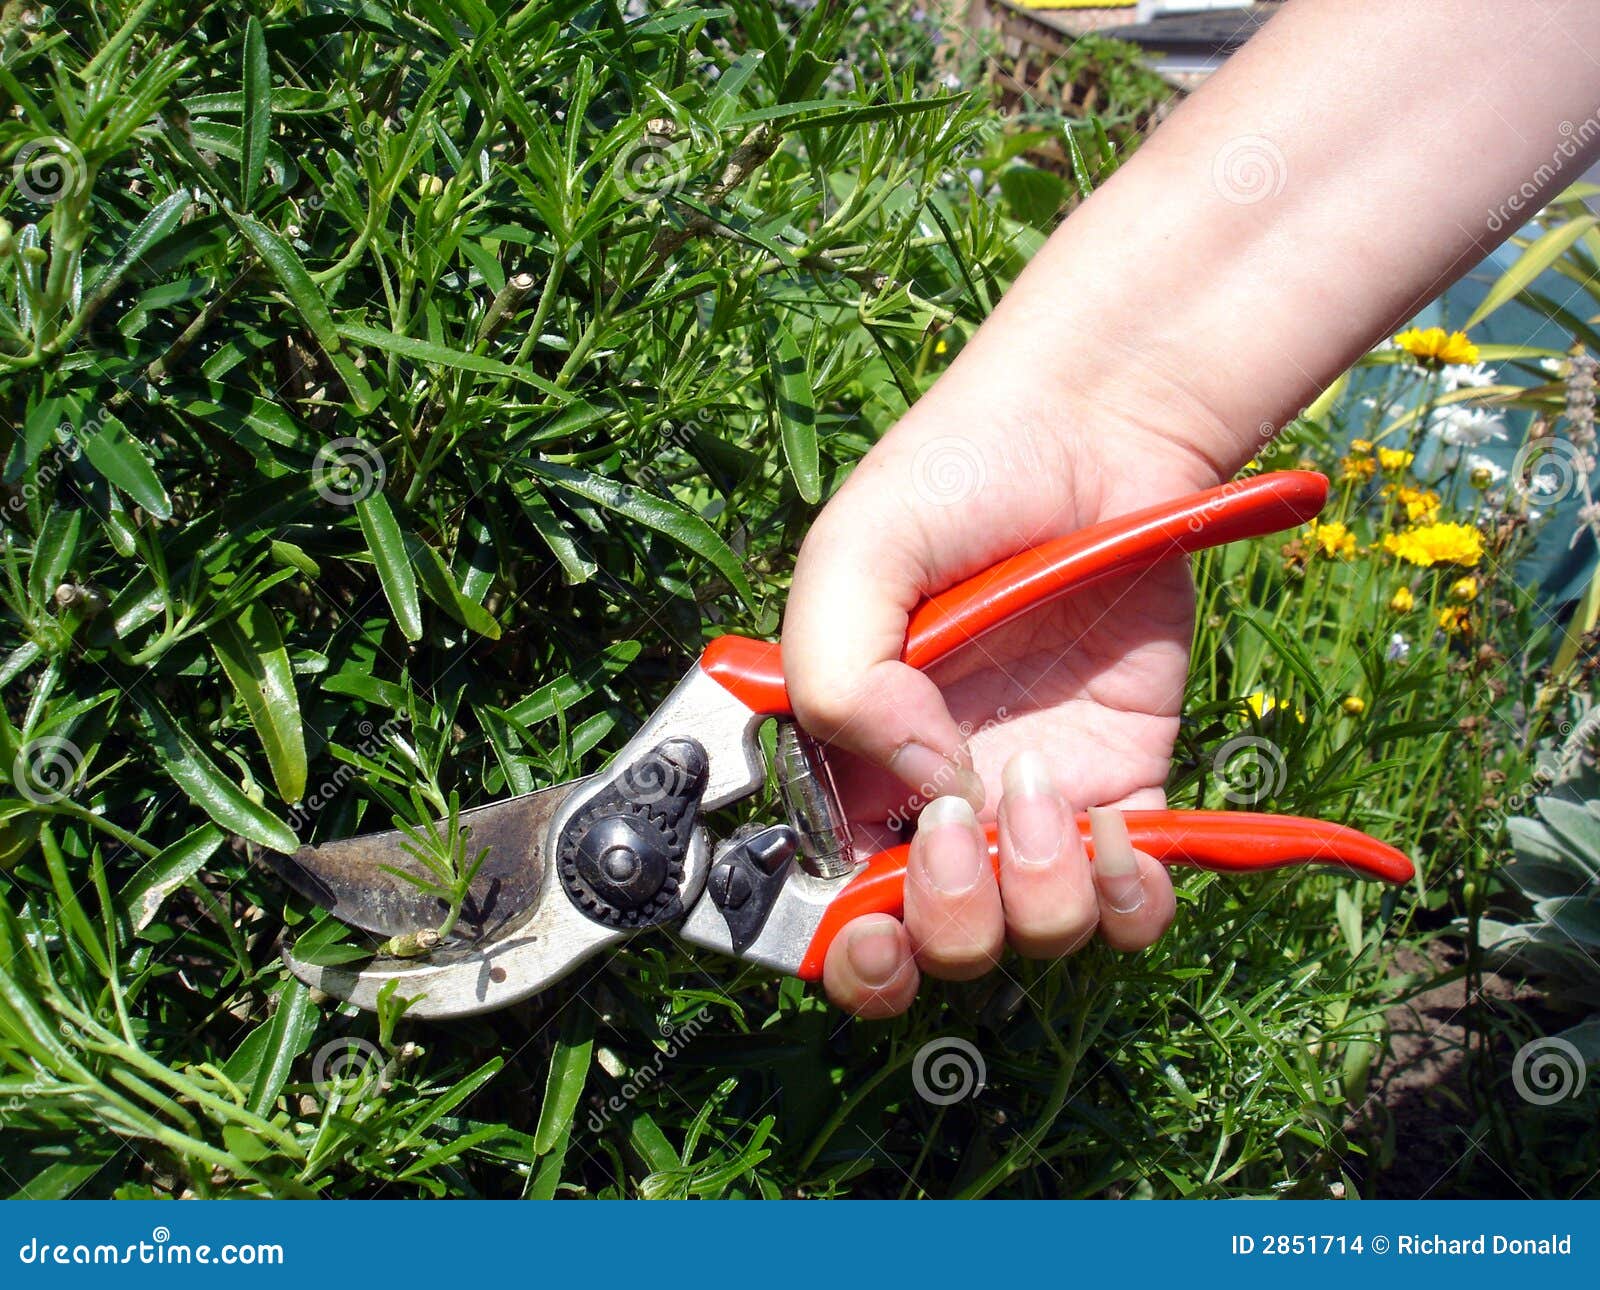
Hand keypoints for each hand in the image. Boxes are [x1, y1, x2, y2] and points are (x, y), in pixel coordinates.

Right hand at [783, 372, 1222, 1016]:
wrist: (1097, 436)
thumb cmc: (958, 479)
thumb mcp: (857, 553)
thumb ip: (839, 673)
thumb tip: (924, 786)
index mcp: (847, 759)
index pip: (825, 900)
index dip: (843, 946)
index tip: (866, 924)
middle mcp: (933, 798)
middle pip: (934, 945)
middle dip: (946, 922)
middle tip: (956, 824)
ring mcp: (1031, 803)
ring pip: (1034, 934)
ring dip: (1039, 898)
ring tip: (1049, 791)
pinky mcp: (1125, 789)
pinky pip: (1132, 904)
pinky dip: (1131, 898)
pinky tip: (1121, 828)